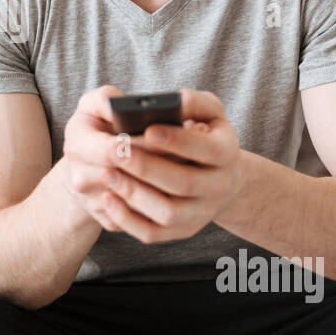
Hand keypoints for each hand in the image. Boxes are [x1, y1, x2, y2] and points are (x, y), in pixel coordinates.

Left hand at [62, 86, 241, 243]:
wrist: (218, 175)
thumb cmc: (205, 134)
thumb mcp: (209, 112)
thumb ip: (195, 102)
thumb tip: (177, 100)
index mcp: (227, 153)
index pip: (206, 149)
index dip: (177, 141)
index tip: (147, 130)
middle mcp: (220, 187)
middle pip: (184, 183)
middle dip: (148, 168)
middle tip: (117, 153)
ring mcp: (202, 213)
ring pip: (168, 213)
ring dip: (135, 195)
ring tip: (108, 175)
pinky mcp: (182, 230)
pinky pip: (153, 234)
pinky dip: (129, 220)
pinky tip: (109, 199)